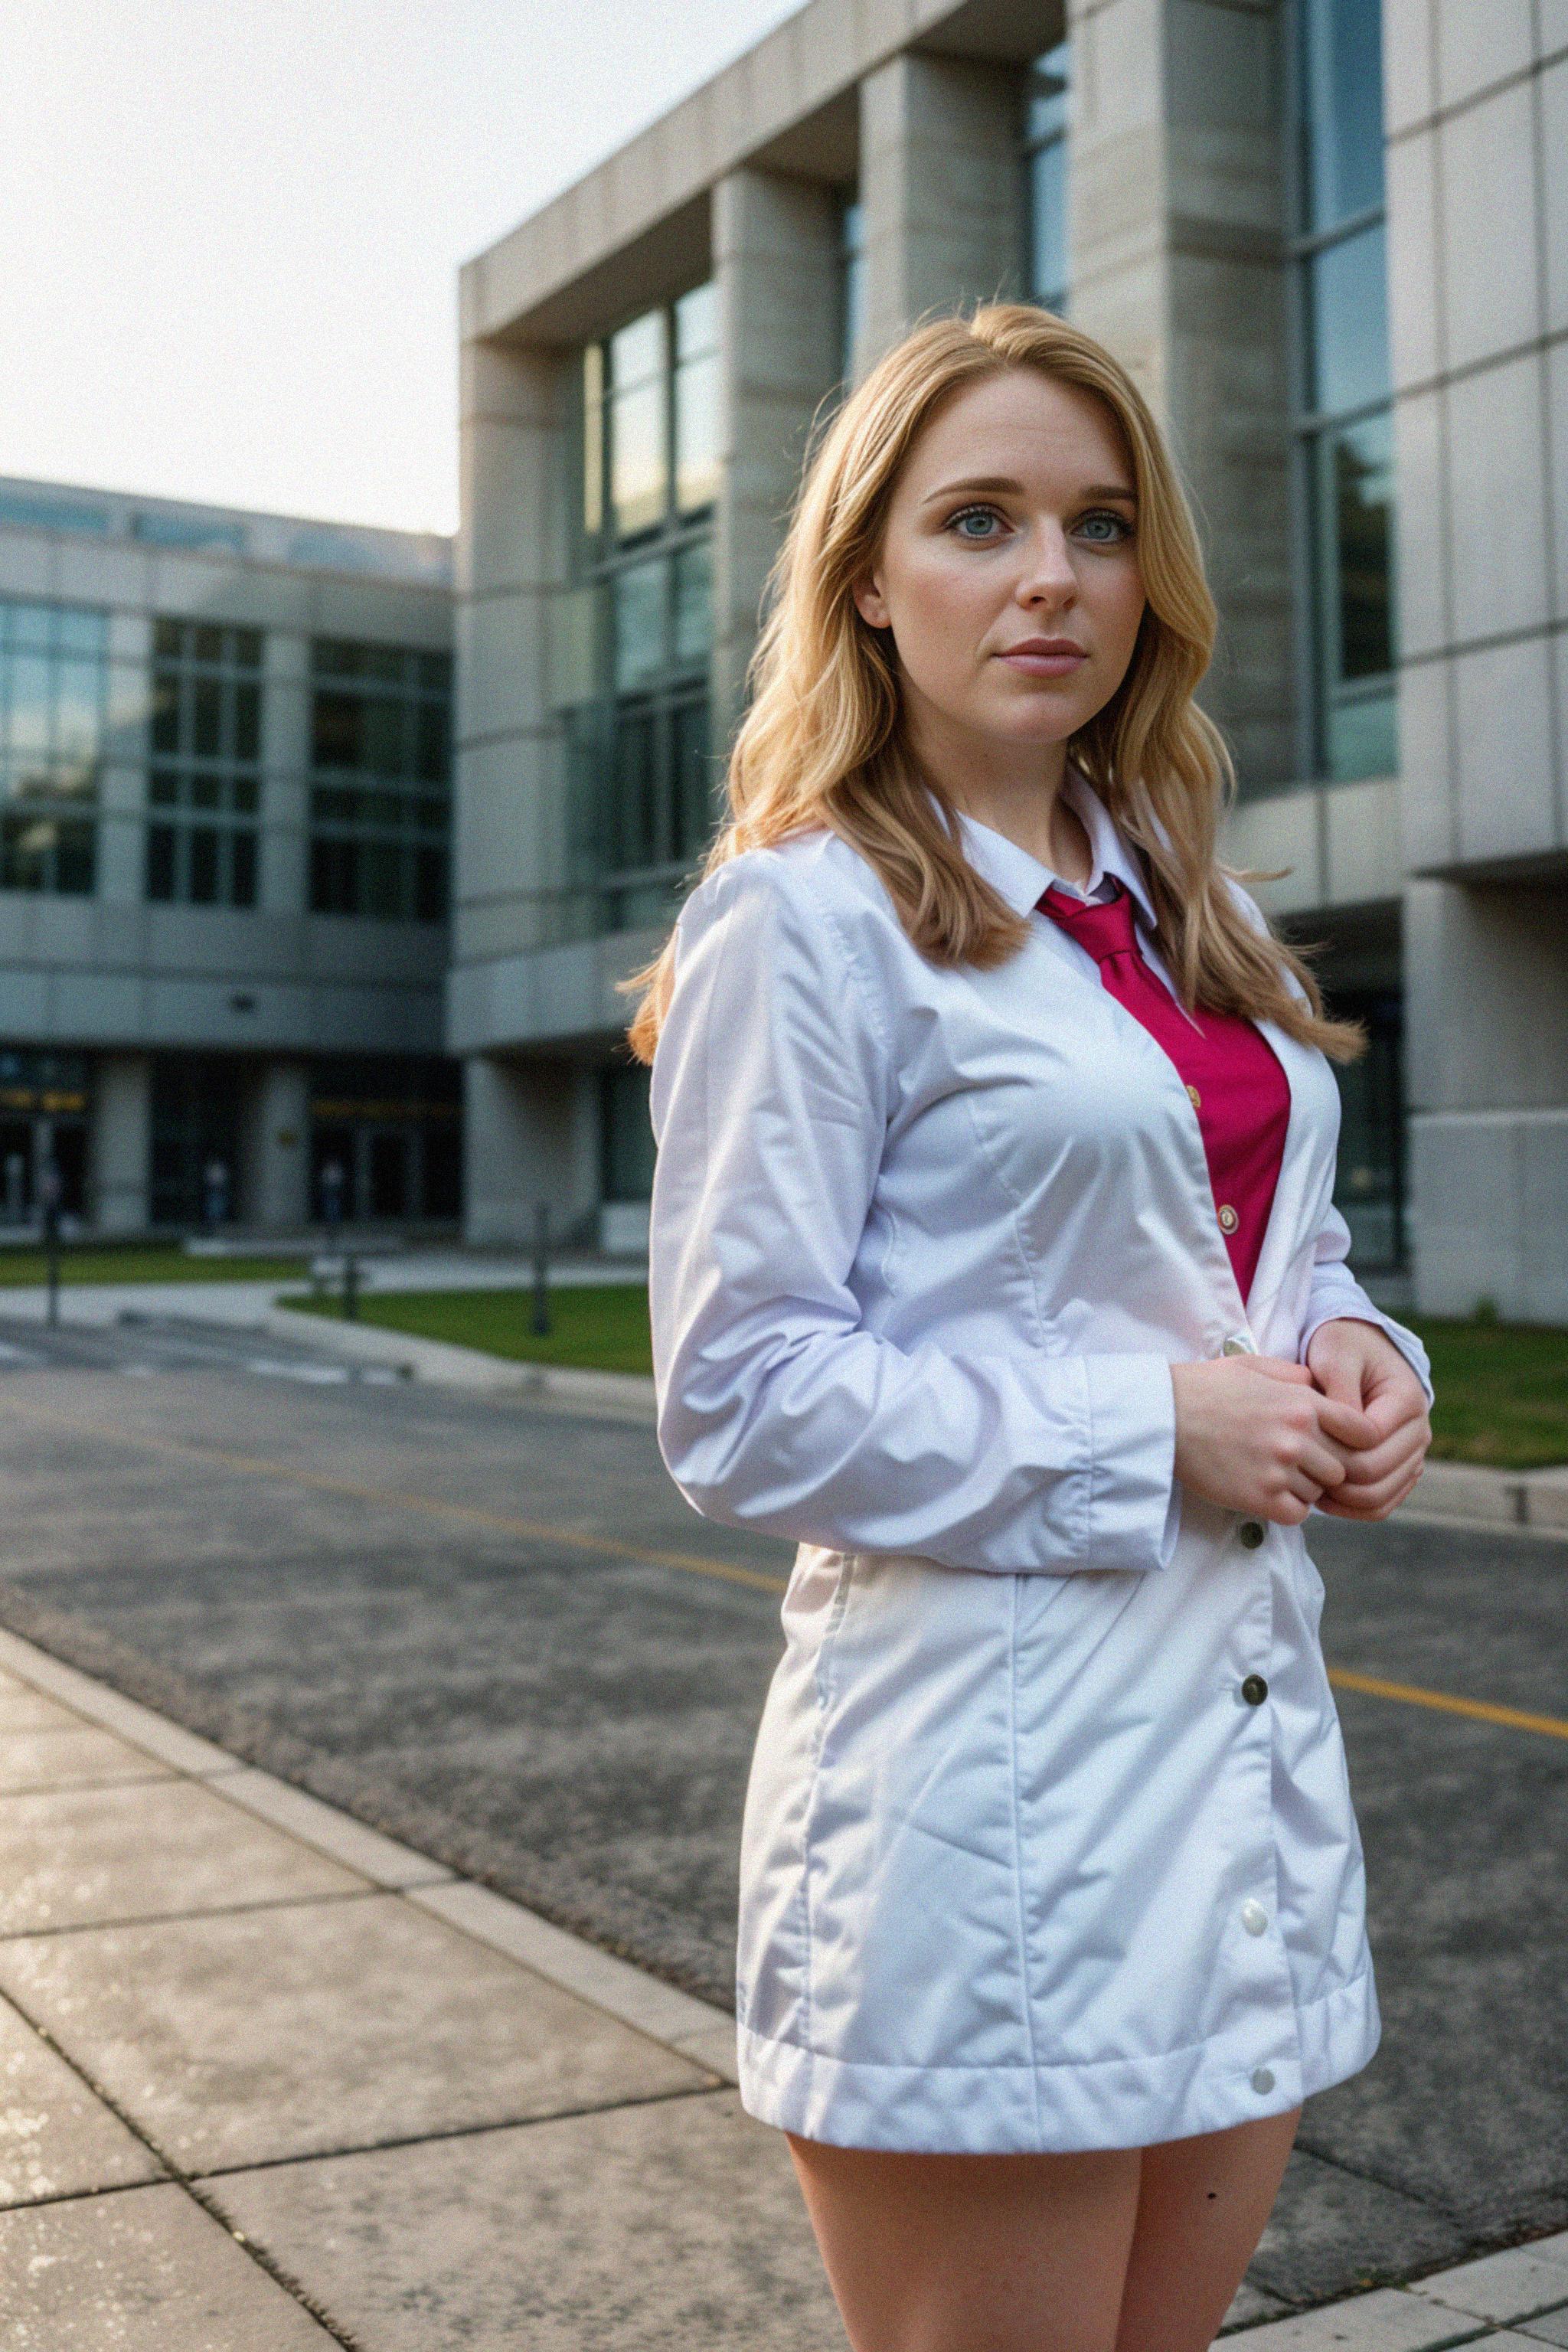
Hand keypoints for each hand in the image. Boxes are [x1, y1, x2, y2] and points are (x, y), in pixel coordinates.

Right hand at [1171, 1354, 1377, 1526]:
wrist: (1163, 1417)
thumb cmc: (1207, 1388)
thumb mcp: (1256, 1367)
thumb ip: (1297, 1376)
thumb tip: (1324, 1387)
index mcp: (1302, 1402)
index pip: (1363, 1431)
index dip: (1357, 1441)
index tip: (1339, 1444)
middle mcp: (1297, 1437)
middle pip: (1343, 1467)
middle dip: (1327, 1465)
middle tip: (1300, 1461)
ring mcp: (1280, 1469)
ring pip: (1320, 1492)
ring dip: (1304, 1486)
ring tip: (1273, 1472)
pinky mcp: (1260, 1498)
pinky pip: (1298, 1514)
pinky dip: (1288, 1507)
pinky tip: (1267, 1491)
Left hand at [1305, 1319, 1430, 1520]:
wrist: (1356, 1350)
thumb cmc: (1341, 1348)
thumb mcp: (1336, 1356)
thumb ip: (1340, 1390)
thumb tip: (1347, 1429)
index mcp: (1407, 1401)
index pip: (1371, 1442)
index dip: (1334, 1448)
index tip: (1301, 1443)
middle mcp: (1419, 1432)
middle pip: (1377, 1476)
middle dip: (1335, 1477)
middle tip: (1298, 1471)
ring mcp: (1411, 1456)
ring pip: (1381, 1498)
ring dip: (1342, 1499)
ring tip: (1307, 1486)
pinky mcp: (1399, 1473)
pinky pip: (1380, 1506)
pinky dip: (1352, 1509)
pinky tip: (1321, 1498)